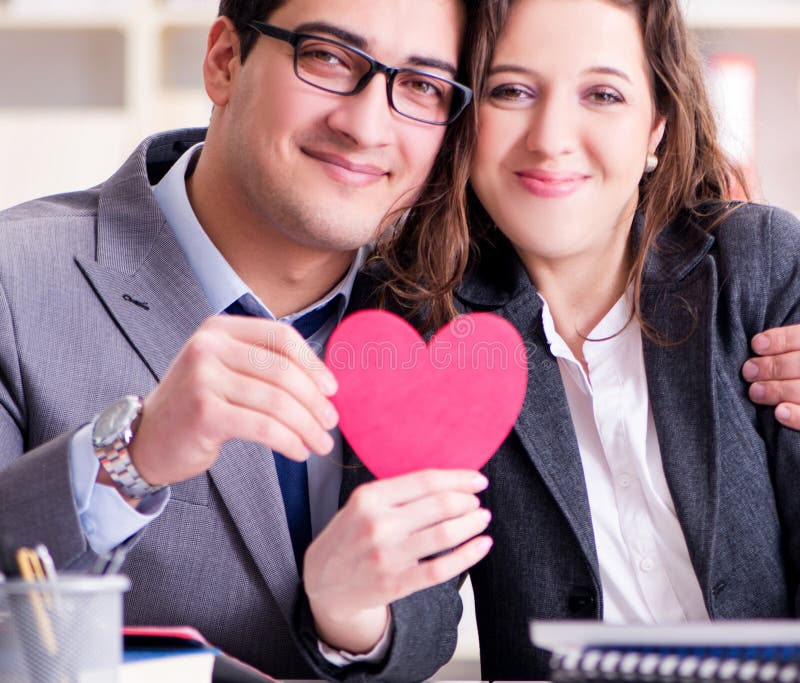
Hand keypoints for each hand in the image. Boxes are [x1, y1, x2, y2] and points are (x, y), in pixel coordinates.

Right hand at [127, 315, 338, 486]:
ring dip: (307, 426)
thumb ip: (264, 365)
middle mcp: (208, 346)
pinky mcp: (204, 412)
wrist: (147, 439)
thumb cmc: (198, 405)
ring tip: (320, 444)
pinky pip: (263, 427)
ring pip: (277, 401)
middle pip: (283, 371)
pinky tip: (299, 452)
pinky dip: (289, 441)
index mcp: (219, 329)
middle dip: (315, 401)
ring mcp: (203, 378)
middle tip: (331, 423)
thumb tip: (323, 381)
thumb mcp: (226, 370)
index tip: (331, 389)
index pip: (280, 337)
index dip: (313, 363)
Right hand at [303, 469, 492, 653]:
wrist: (321, 581)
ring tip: (482, 518)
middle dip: (467, 501)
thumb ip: (397, 492)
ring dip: (471, 524)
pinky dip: (467, 555)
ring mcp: (386, 555)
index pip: (425, 481)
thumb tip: (449, 482)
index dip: (458, 479)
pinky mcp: (394, 584)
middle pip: (439, 506)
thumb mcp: (362, 504)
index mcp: (369, 497)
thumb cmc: (349, 535)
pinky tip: (482, 545)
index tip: (477, 480)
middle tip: (477, 502)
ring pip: (444, 535)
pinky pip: (440, 569)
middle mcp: (378, 523)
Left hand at [743, 324, 799, 428]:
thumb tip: (759, 345)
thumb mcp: (797, 354)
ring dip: (778, 390)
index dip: (781, 340)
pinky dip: (797, 416)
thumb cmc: (797, 367)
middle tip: (748, 372)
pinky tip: (779, 413)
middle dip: (773, 367)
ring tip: (754, 392)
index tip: (756, 345)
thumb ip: (787, 351)